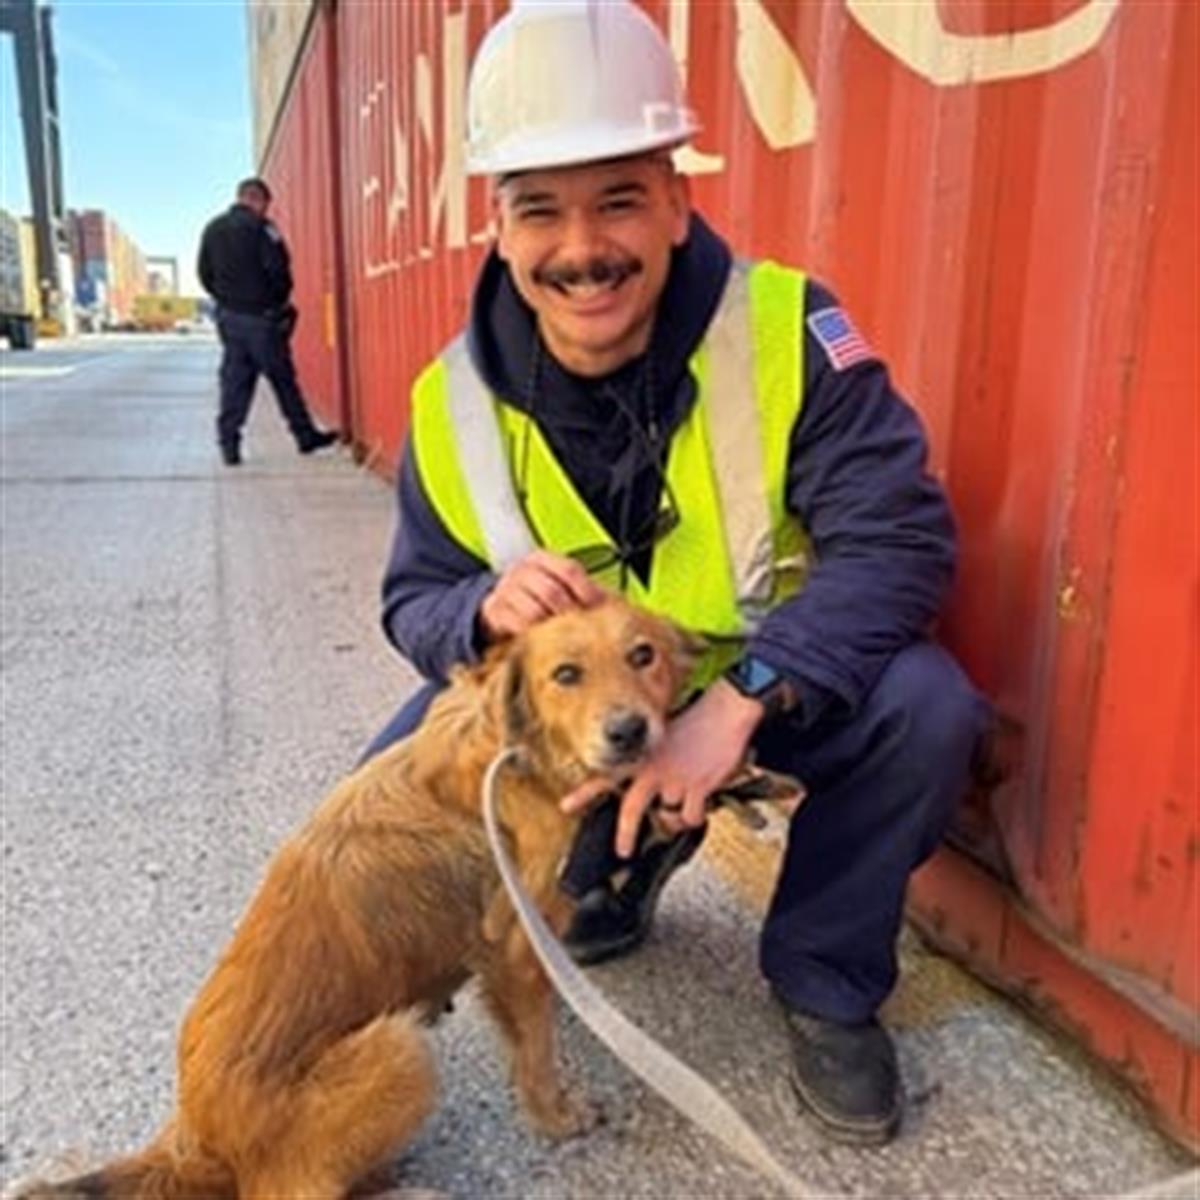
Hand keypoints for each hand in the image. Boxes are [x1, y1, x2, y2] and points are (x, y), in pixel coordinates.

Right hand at [478, 550, 607, 641]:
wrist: (499, 607)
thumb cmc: (535, 597)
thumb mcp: (559, 586)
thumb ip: (585, 592)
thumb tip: (620, 606)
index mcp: (542, 559)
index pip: (569, 570)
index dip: (587, 590)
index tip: (596, 607)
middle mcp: (522, 571)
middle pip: (552, 591)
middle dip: (569, 613)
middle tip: (581, 629)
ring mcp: (505, 590)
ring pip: (533, 611)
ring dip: (551, 627)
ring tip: (564, 638)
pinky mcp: (494, 611)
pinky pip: (515, 625)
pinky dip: (531, 634)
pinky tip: (541, 641)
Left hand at [562, 680, 765, 857]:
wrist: (724, 711)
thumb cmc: (697, 723)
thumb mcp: (664, 740)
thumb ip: (654, 766)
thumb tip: (656, 793)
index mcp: (642, 757)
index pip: (605, 776)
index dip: (583, 794)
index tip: (566, 806)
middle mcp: (654, 770)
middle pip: (631, 809)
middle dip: (625, 834)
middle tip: (622, 849)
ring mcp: (675, 780)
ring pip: (668, 816)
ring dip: (676, 816)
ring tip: (684, 803)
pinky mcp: (697, 788)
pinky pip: (691, 817)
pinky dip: (696, 815)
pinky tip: (700, 802)